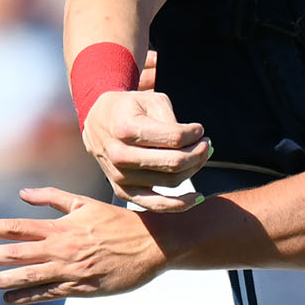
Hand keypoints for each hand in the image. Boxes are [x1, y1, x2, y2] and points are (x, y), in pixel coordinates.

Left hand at [0, 187, 177, 303]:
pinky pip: (48, 293)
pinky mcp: (81, 288)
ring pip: (26, 276)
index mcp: (60, 226)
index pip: (16, 228)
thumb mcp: (85, 204)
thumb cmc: (118, 221)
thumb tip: (24, 194)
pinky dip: (26, 295)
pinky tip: (7, 297)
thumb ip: (54, 198)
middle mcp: (60, 248)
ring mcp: (69, 270)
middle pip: (13, 253)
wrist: (152, 244)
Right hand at [80, 86, 210, 207]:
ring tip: (199, 156)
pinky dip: (179, 204)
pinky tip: (197, 198)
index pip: (174, 138)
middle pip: (174, 162)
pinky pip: (155, 205)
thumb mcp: (149, 100)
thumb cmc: (128, 109)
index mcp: (126, 129)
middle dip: (198, 153)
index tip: (199, 130)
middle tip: (206, 144)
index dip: (194, 134)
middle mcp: (121, 155)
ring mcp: (121, 177)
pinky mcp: (123, 192)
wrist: (97, 123)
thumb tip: (194, 141)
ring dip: (193, 169)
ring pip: (171, 181)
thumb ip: (171, 120)